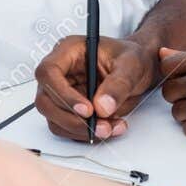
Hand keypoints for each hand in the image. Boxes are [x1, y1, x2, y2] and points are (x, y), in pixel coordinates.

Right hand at [34, 34, 157, 140]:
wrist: (141, 69)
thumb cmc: (132, 58)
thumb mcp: (131, 65)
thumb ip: (118, 84)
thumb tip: (102, 106)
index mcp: (68, 51)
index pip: (49, 72)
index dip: (63, 93)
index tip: (87, 109)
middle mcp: (61, 72)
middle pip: (45, 100)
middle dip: (71, 119)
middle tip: (98, 125)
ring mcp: (62, 92)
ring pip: (54, 119)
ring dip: (81, 130)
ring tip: (109, 127)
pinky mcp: (69, 110)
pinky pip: (67, 128)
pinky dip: (86, 134)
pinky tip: (109, 127)